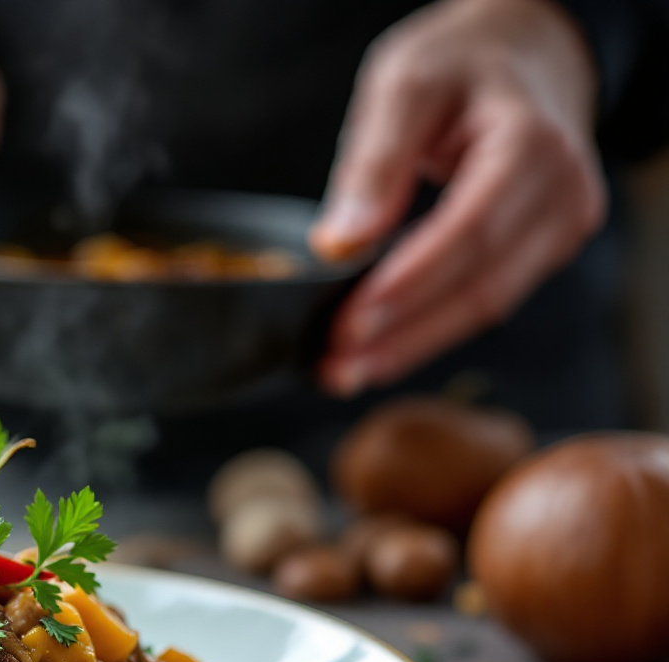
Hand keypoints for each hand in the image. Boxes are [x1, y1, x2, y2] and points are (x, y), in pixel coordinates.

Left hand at [309, 0, 605, 395]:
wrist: (526, 54)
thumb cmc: (462, 64)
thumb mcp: (405, 84)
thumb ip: (373, 162)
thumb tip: (339, 242)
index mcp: (529, 143)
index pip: (469, 232)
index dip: (410, 285)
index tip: (350, 323)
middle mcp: (560, 191)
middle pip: (481, 285)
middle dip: (403, 335)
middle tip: (335, 367)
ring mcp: (561, 224)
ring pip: (486, 306)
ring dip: (412, 346)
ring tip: (345, 371)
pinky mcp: (547, 249)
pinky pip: (487, 299)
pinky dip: (431, 328)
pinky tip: (380, 349)